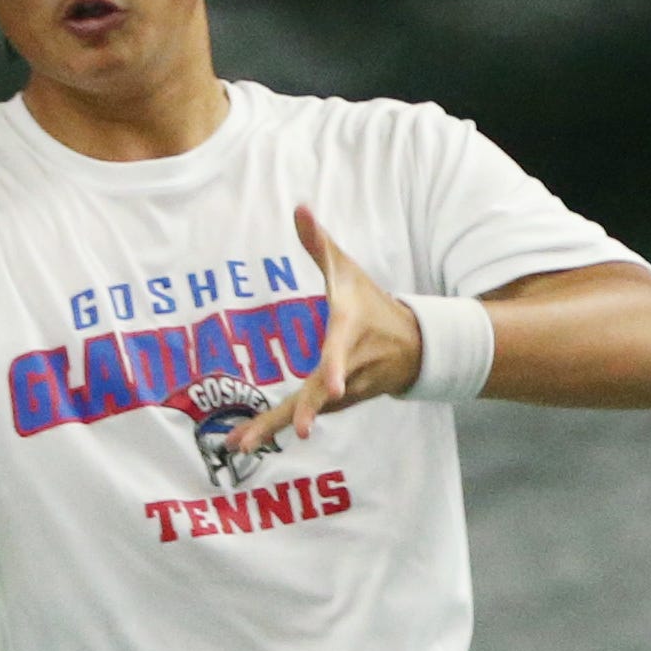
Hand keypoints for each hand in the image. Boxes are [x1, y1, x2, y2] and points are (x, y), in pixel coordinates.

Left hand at [227, 205, 421, 452]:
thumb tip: (299, 206)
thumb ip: (320, 243)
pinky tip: (245, 440)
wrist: (413, 346)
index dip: (336, 370)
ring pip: (308, 408)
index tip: (332, 389)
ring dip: (273, 427)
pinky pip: (303, 412)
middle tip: (294, 433)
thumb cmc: (371, 303)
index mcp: (350, 332)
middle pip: (323, 393)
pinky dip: (275, 426)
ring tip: (237, 444)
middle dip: (305, 413)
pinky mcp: (337, 402)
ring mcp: (345, 389)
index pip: (341, 352)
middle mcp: (349, 366)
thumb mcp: (348, 270)